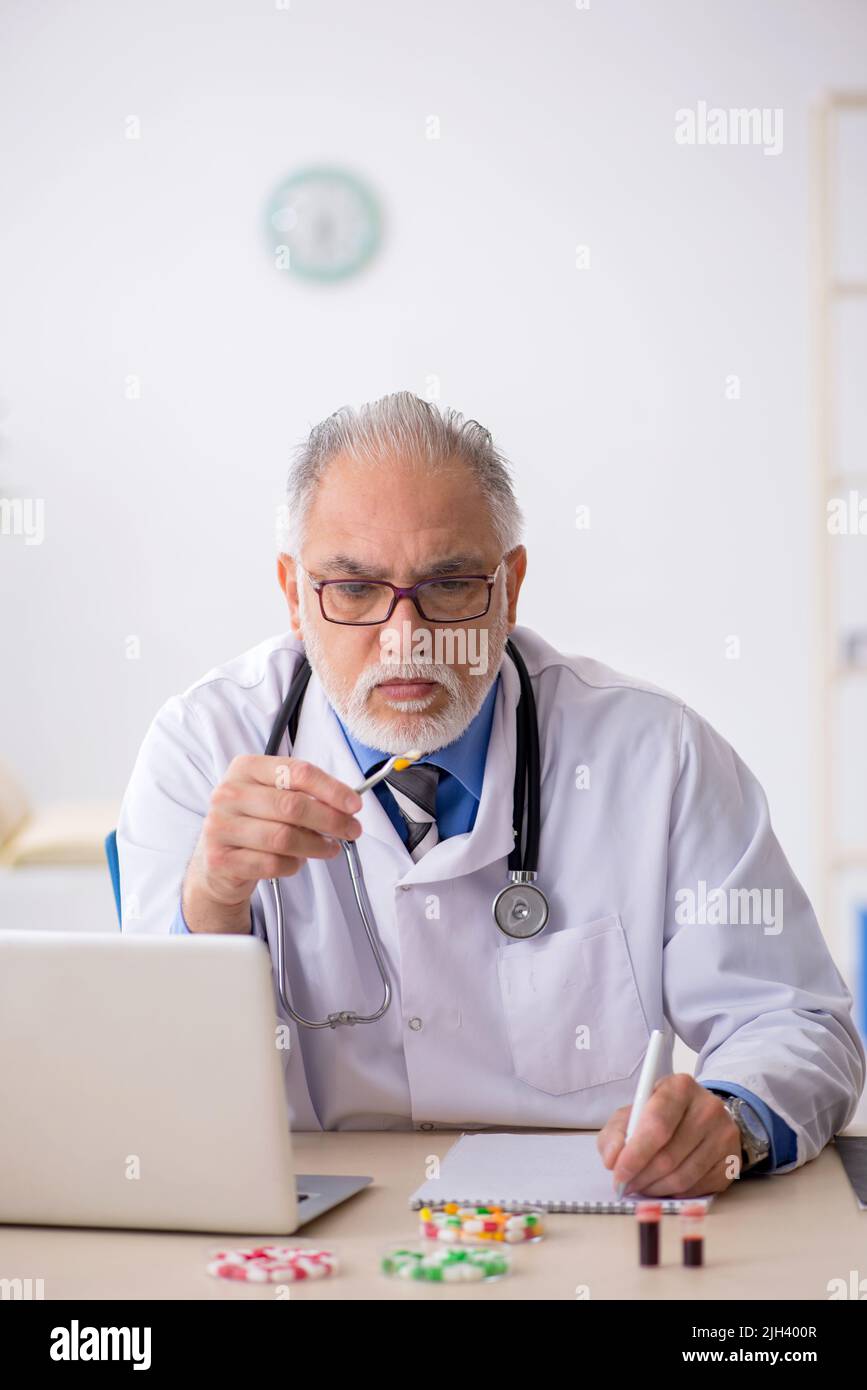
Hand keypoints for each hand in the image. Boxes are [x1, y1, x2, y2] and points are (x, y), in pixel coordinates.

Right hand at [182, 756, 362, 932]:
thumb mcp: (274, 795)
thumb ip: (305, 793)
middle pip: (292, 805)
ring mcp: (220, 826)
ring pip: (283, 837)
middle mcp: (229, 794)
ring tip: (329, 848)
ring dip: (316, 845)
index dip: (331, 789)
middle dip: (331, 820)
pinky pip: (271, 863)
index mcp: (246, 768)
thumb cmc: (255, 822)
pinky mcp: (221, 858)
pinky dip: (292, 865)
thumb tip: (347, 804)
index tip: (354, 804)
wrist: (218, 861)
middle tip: (351, 830)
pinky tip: (296, 861)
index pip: (296, 771)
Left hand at [597, 1073, 742, 1197]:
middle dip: (640, 1176)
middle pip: (668, 1156)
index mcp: (680, 1087)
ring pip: (683, 1176)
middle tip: (625, 1185)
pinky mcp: (732, 1161)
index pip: (657, 1125)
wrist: (702, 1115)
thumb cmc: (662, 1113)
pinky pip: (697, 1188)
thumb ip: (616, 1133)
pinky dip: (673, 1192)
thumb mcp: (634, 1112)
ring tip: (640, 1186)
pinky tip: (662, 1185)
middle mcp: (708, 1108)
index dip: (635, 1154)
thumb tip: (612, 1159)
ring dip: (654, 1188)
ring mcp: (724, 1136)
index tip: (617, 1173)